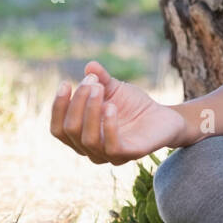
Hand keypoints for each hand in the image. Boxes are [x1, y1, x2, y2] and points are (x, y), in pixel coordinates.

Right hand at [51, 60, 187, 164]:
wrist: (163, 116)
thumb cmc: (133, 105)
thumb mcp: (115, 89)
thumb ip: (101, 79)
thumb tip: (90, 66)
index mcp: (80, 136)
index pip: (58, 128)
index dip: (58, 107)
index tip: (66, 83)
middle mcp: (89, 149)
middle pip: (70, 130)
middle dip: (78, 102)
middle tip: (92, 81)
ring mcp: (107, 155)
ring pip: (88, 139)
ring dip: (90, 111)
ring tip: (99, 89)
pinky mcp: (127, 156)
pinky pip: (111, 147)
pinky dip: (108, 125)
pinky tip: (111, 106)